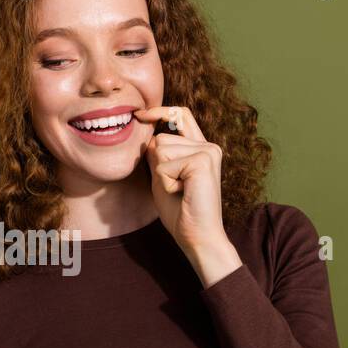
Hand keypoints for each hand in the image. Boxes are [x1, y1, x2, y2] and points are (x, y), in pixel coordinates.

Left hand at [135, 105, 242, 286]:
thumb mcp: (163, 178)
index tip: (139, 114)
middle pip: (160, 138)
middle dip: (157, 166)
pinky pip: (164, 165)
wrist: (198, 236)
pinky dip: (166, 183)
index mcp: (201, 148)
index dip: (159, 111)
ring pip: (160, 150)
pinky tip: (182, 193)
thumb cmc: (180, 212)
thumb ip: (158, 156)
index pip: (181, 114)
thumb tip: (148, 135)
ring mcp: (208, 151)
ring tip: (180, 190)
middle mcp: (208, 146)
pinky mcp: (203, 161)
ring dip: (162, 176)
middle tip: (175, 188)